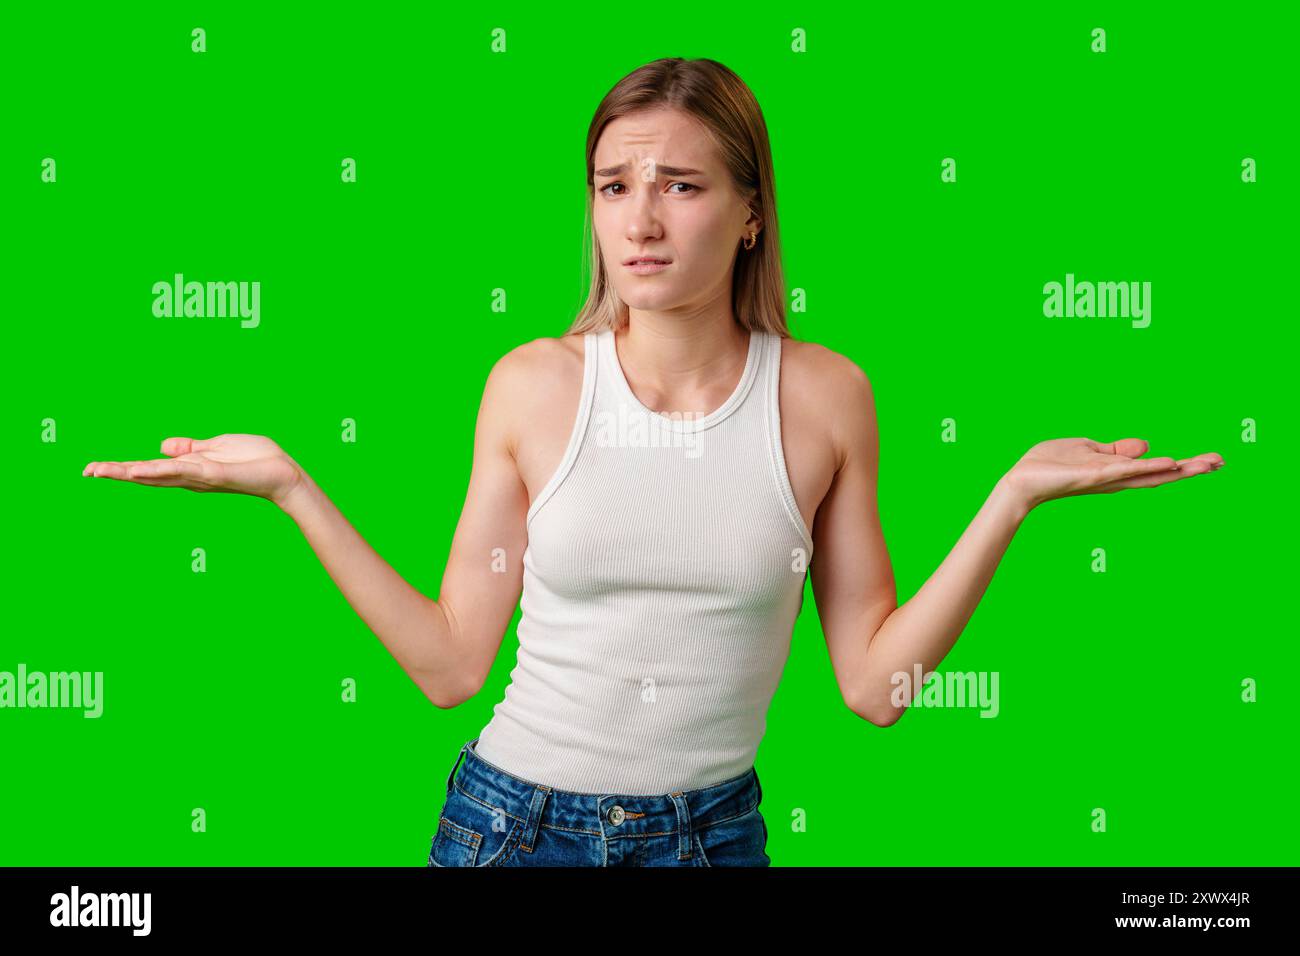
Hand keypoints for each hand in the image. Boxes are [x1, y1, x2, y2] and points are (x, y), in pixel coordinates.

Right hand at [83, 433, 303, 506]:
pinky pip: (183, 471)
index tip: (94, 468)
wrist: (282, 473)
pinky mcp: (213, 474)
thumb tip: (162, 446)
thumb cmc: (254, 460)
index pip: (149, 468)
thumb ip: (190, 448)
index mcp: (188, 469)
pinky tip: (140, 469)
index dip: (123, 469)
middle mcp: (189, 477)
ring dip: (129, 472)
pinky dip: (161, 470)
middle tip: (87, 471)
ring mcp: (199, 477)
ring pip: (158, 474)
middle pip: (146, 475)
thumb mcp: (216, 448)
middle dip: (117, 473)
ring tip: (101, 470)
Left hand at [1002, 437, 1223, 510]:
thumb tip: (1147, 445)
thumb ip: (1115, 449)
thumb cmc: (1050, 465)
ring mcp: (1107, 478)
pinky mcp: (1094, 475)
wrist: (1021, 480)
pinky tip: (1168, 462)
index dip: (1183, 465)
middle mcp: (1117, 479)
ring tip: (1206, 463)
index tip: (1212, 460)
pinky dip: (1146, 466)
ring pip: (1149, 474)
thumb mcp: (1088, 450)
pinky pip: (1124, 470)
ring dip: (1179, 468)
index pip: (1156, 469)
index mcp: (1116, 472)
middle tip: (1222, 462)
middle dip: (1191, 469)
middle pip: (1161, 475)